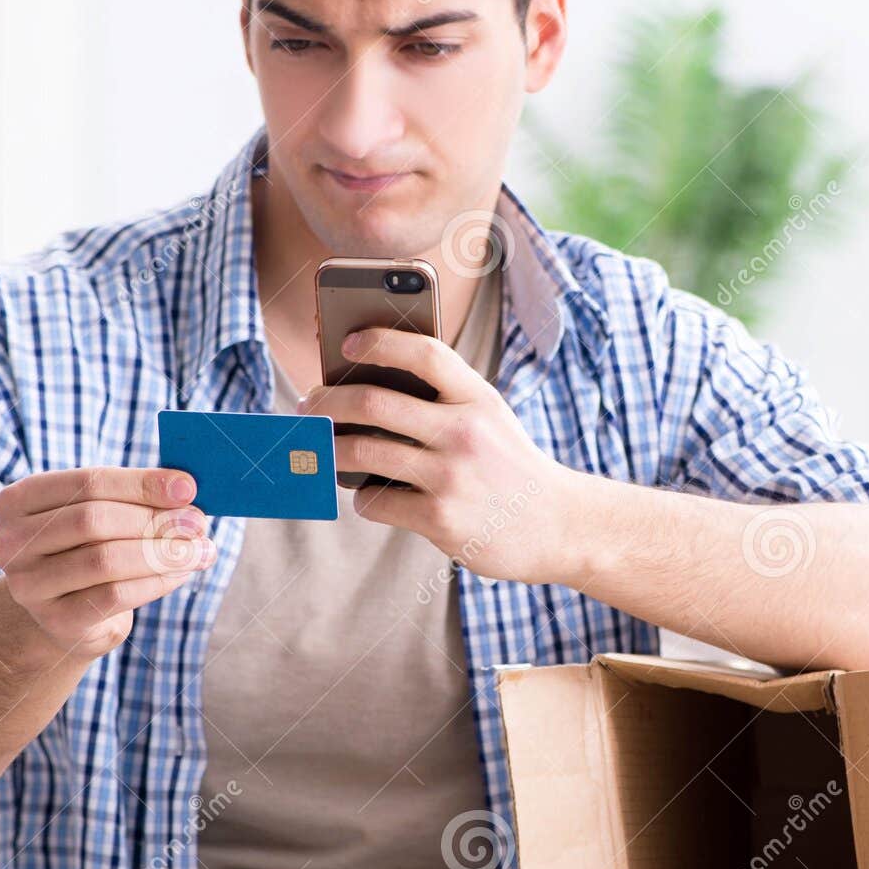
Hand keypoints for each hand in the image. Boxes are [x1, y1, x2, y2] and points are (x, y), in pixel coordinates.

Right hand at [0, 467, 212, 661]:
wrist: (66, 611)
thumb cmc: (88, 547)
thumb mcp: (99, 512)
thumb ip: (132, 495)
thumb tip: (185, 488)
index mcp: (19, 499)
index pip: (88, 482)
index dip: (141, 483)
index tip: (188, 488)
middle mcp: (12, 541)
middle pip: (93, 520)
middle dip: (154, 519)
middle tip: (197, 522)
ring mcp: (28, 585)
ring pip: (106, 560)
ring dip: (162, 552)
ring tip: (200, 549)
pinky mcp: (55, 620)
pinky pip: (115, 596)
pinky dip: (157, 582)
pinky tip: (182, 572)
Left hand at [297, 327, 580, 585]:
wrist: (558, 526)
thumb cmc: (509, 465)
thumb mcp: (489, 418)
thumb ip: (444, 399)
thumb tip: (364, 385)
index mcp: (478, 398)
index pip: (423, 354)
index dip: (379, 342)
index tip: (346, 344)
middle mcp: (465, 432)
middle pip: (374, 401)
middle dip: (328, 401)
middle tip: (310, 406)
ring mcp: (451, 477)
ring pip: (363, 451)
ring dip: (334, 450)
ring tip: (326, 450)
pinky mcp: (440, 519)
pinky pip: (374, 500)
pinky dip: (364, 497)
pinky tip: (373, 495)